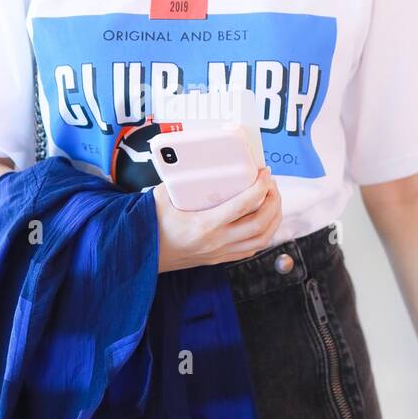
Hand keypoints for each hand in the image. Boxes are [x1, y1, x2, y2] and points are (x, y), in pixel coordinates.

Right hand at [153, 166, 282, 272]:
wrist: (143, 256)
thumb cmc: (152, 226)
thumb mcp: (160, 198)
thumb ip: (177, 179)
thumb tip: (190, 159)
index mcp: (205, 224)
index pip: (244, 205)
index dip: (261, 187)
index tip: (265, 173)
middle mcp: (217, 241)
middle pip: (261, 223)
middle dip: (274, 201)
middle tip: (271, 184)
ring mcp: (220, 253)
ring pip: (261, 239)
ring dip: (273, 219)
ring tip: (272, 200)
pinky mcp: (220, 259)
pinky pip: (251, 250)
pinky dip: (263, 234)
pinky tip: (262, 220)